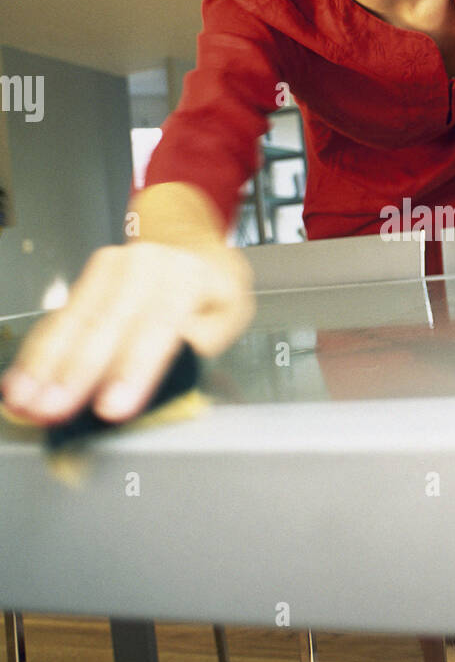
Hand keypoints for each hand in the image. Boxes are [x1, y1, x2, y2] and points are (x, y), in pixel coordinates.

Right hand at [0, 240, 254, 425]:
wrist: (193, 251)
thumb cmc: (211, 295)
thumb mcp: (227, 318)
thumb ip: (198, 348)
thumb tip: (169, 378)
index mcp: (187, 276)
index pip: (158, 325)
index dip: (132, 369)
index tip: (111, 407)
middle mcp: (145, 266)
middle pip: (107, 322)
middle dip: (76, 371)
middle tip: (53, 409)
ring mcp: (111, 268)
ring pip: (74, 319)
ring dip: (46, 364)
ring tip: (25, 400)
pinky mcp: (86, 280)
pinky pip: (59, 318)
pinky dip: (38, 352)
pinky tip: (20, 381)